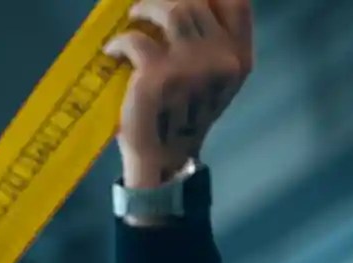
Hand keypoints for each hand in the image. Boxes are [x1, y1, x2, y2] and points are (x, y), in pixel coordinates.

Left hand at [104, 0, 253, 186]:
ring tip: (134, 16)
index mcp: (239, 59)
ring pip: (172, 10)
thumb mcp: (214, 80)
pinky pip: (136, 40)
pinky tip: (113, 51)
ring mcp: (190, 67)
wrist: (164, 157)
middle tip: (146, 4)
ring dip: (146, 7)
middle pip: (195, 2)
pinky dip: (119, 41)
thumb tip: (184, 1)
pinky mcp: (157, 77)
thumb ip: (213, 44)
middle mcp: (221, 59)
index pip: (237, 4)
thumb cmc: (184, 115)